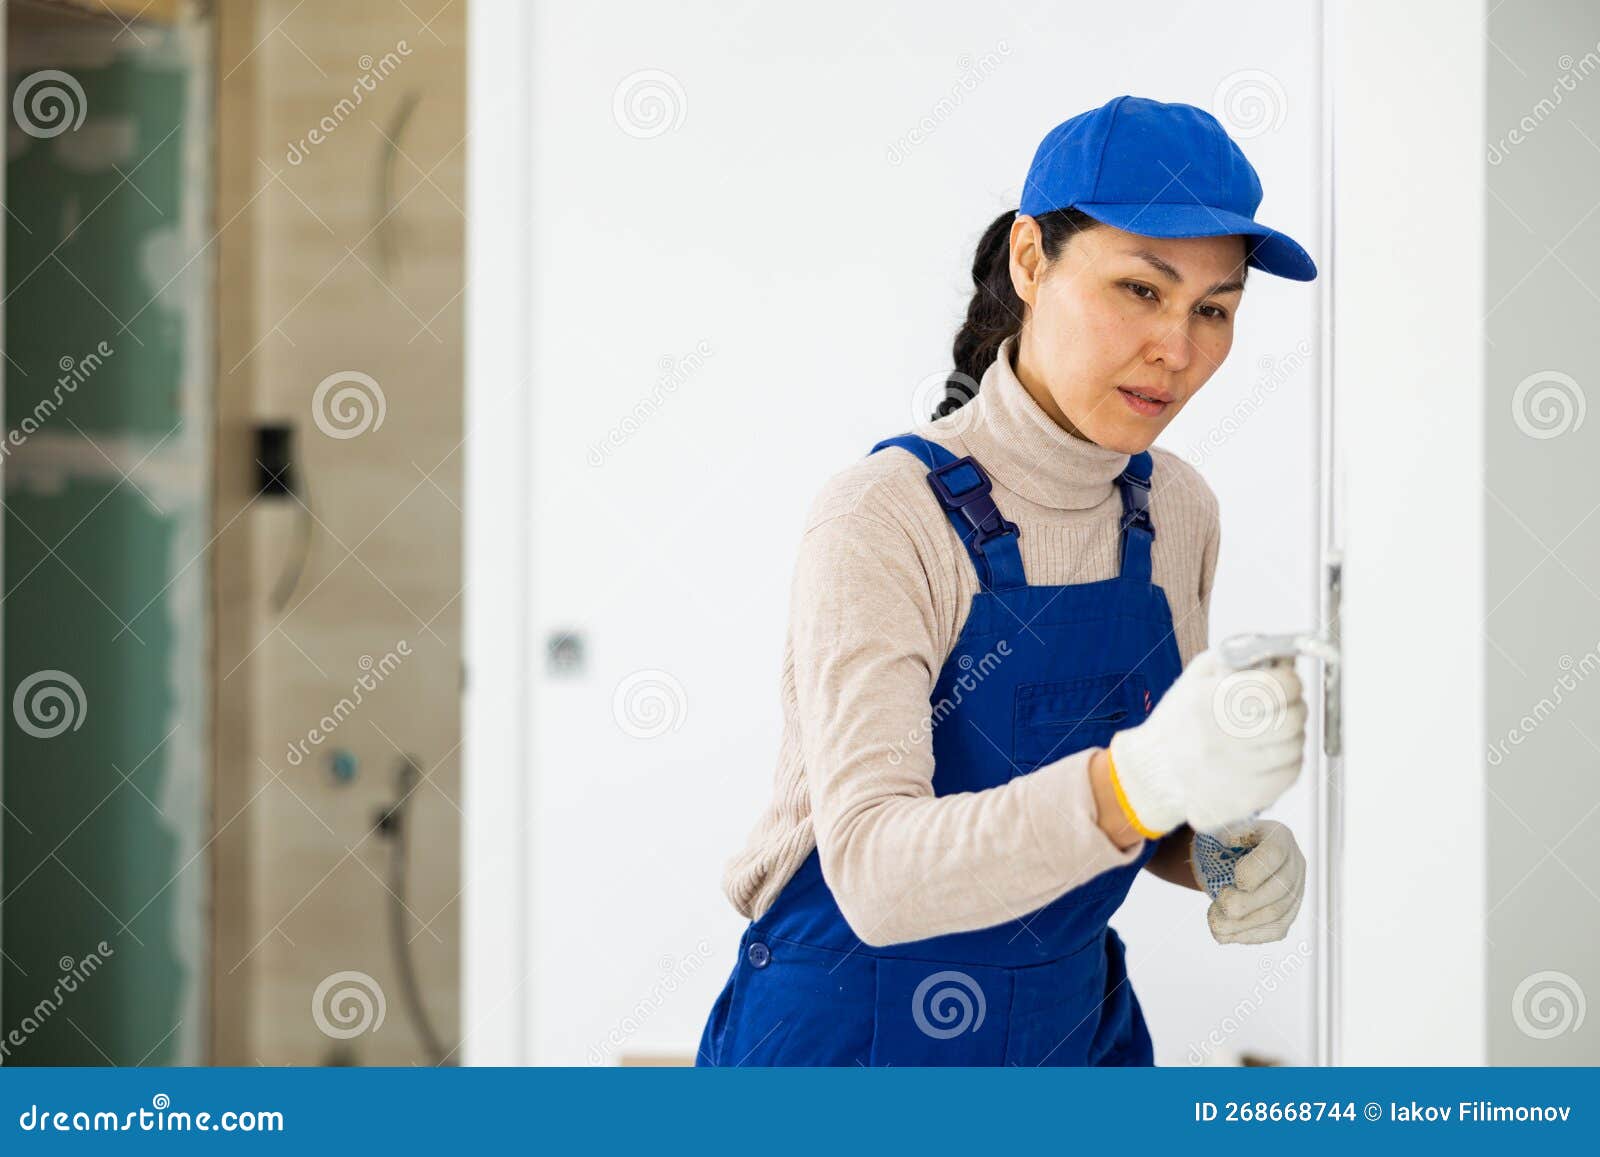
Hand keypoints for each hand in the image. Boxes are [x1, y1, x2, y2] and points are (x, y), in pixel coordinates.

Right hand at [1105, 647, 1305, 835]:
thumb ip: (1236, 658)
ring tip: (1270, 731)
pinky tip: (1266, 753)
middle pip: (1291, 718)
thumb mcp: (1195, 677)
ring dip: (1291, 734)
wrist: (1155, 772)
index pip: (1275, 687)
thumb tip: (1281, 657)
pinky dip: (1287, 759)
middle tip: (1282, 705)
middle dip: (1294, 706)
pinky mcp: (1248, 797)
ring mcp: (1236, 772)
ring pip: (1295, 745)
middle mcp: (1221, 739)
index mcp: (1207, 703)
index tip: (1286, 680)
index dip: (1289, 680)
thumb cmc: (1178, 723)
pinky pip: (1291, 772)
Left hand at [1200, 820, 1305, 943]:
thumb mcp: (1222, 826)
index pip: (1274, 855)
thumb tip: (1226, 840)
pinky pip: (1274, 931)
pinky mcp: (1288, 914)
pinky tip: (1223, 933)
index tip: (1234, 875)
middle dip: (1243, 902)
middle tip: (1219, 899)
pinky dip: (1246, 936)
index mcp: (1280, 836)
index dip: (1252, 869)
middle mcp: (1295, 864)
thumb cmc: (1228, 838)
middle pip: (1278, 890)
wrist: (1238, 855)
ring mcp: (1295, 892)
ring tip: (1214, 920)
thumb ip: (1220, 828)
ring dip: (1240, 924)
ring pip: (1275, 915)